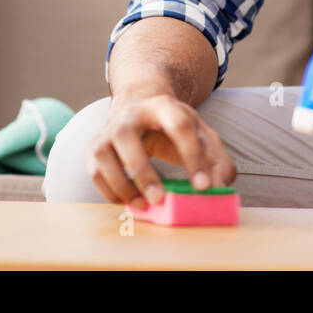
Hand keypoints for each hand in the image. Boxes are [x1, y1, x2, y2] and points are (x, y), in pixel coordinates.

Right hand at [86, 93, 237, 208]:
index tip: (202, 187)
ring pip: (103, 155)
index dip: (192, 156)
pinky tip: (129, 202)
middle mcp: (131, 114)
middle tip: (160, 200)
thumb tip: (218, 189)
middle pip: (127, 137)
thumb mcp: (202, 136)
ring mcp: (109, 130)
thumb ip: (217, 162)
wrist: (142, 108)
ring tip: (144, 206)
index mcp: (164, 106)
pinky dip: (109, 191)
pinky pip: (95, 171)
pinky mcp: (96, 147)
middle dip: (143, 172)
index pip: (179, 125)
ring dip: (121, 184)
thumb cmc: (176, 128)